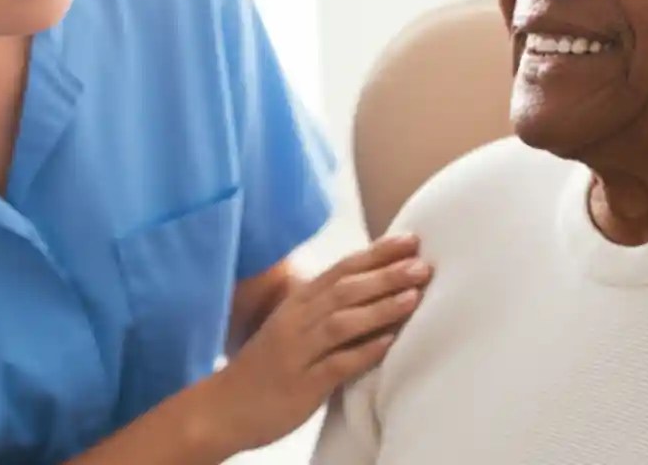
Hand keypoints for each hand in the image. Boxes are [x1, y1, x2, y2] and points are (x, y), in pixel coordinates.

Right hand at [205, 234, 431, 452]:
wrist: (225, 407)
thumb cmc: (269, 365)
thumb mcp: (294, 327)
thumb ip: (327, 307)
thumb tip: (375, 289)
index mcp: (297, 303)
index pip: (341, 269)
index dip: (377, 253)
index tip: (410, 240)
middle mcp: (296, 321)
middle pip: (344, 290)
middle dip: (385, 275)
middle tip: (422, 264)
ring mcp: (298, 352)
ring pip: (341, 322)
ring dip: (379, 308)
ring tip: (413, 297)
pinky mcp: (301, 385)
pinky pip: (336, 365)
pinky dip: (363, 352)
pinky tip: (389, 343)